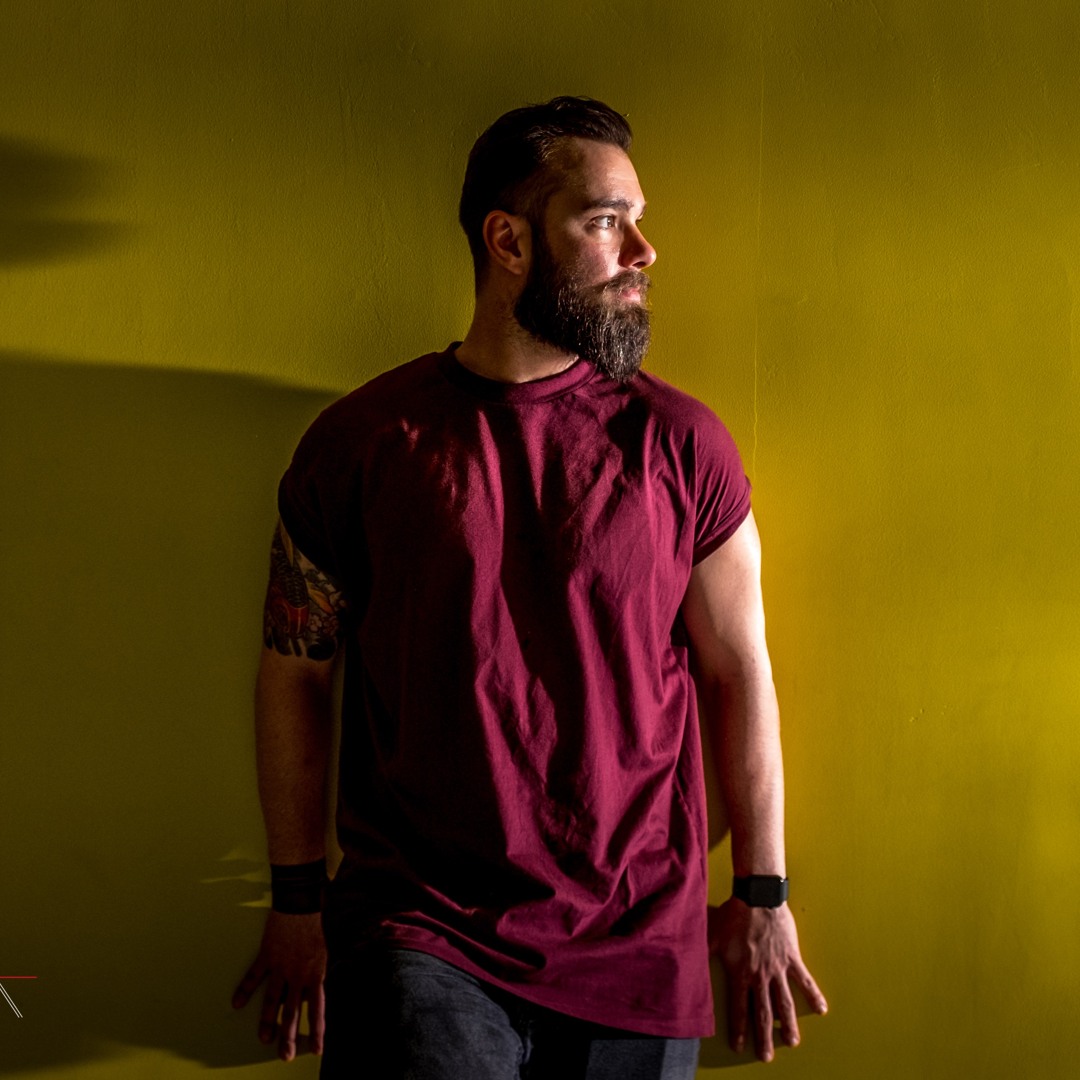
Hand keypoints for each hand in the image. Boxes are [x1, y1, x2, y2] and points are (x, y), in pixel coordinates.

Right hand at [232, 910, 326, 1060]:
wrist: (301, 903)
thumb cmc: (314, 927)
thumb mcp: (322, 953)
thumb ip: (314, 975)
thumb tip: (308, 995)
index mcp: (316, 974)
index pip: (317, 1009)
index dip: (317, 1030)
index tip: (316, 1049)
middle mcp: (298, 974)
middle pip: (293, 1011)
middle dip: (288, 1035)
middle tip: (284, 1055)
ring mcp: (281, 966)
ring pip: (273, 1000)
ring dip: (267, 1020)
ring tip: (264, 1038)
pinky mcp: (267, 956)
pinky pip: (253, 977)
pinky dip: (244, 990)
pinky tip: (236, 1004)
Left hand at [709, 899, 826, 1062]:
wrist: (757, 899)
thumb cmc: (733, 915)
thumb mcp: (713, 936)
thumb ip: (703, 954)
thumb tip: (687, 963)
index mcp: (740, 972)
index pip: (738, 1007)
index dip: (739, 1028)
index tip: (740, 1046)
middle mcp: (760, 975)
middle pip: (763, 1012)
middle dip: (764, 1036)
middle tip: (767, 1056)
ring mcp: (777, 968)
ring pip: (784, 1002)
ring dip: (788, 1024)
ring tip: (792, 1042)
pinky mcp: (792, 958)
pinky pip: (805, 980)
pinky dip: (813, 995)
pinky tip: (821, 1009)